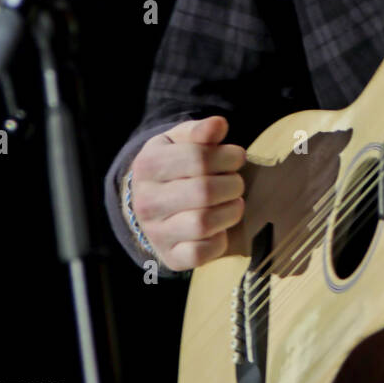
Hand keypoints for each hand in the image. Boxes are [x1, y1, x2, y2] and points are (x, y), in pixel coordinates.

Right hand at [127, 115, 246, 270]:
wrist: (150, 204)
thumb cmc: (173, 165)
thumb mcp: (180, 141)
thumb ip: (200, 131)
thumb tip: (219, 125)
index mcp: (148, 166)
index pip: (199, 159)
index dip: (228, 156)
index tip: (237, 157)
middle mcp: (146, 202)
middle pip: (204, 192)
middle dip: (232, 184)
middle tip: (236, 181)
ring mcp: (156, 233)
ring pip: (203, 223)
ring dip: (231, 211)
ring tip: (233, 202)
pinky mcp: (170, 257)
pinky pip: (200, 254)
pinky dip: (219, 239)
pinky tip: (220, 226)